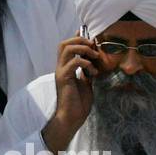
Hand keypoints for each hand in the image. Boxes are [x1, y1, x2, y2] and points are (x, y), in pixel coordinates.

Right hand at [43, 37, 100, 152]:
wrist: (72, 117)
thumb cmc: (78, 103)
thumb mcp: (86, 83)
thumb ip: (86, 73)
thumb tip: (93, 64)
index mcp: (65, 68)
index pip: (67, 46)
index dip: (77, 38)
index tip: (90, 37)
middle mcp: (61, 67)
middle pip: (64, 43)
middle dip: (79, 40)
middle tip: (93, 46)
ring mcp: (61, 72)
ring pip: (67, 48)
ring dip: (83, 48)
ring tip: (94, 56)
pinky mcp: (64, 78)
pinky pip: (74, 62)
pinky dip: (85, 63)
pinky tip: (93, 72)